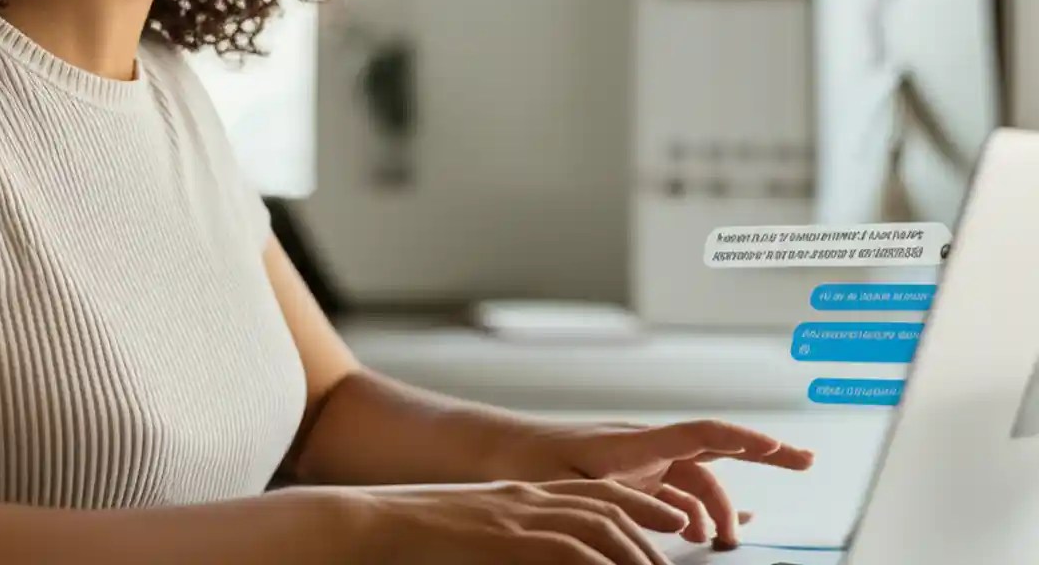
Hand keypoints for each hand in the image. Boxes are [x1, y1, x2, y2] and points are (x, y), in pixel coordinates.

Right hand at [355, 478, 687, 564]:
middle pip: (607, 508)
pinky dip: (600, 562)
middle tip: (674, 562)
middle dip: (649, 534)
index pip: (595, 491)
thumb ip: (512, 539)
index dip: (641, 502)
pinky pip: (569, 549)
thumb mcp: (475, 531)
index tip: (673, 519)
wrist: (375, 525)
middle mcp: (527, 498)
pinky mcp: (507, 538)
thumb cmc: (417, 536)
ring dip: (634, 553)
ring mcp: (518, 516)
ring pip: (599, 527)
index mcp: (521, 493)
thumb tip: (532, 552)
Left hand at [483, 419, 814, 548]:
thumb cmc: (530, 461)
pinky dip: (694, 511)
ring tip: (728, 541)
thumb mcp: (575, 484)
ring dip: (717, 507)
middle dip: (759, 458)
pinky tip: (705, 531)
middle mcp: (645, 447)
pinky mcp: (630, 478)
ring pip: (696, 481)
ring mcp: (639, 462)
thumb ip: (624, 499)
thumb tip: (677, 522)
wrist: (497, 451)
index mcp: (636, 442)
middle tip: (806, 464)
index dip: (745, 440)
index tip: (782, 447)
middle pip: (712, 455)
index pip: (702, 434)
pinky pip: (675, 492)